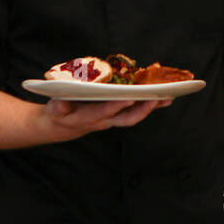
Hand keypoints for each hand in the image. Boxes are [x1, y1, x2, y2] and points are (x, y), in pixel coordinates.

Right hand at [41, 97, 172, 141]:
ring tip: (168, 97)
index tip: (129, 97)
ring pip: (135, 115)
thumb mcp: (54, 110)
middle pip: (127, 118)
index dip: (117, 105)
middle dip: (142, 109)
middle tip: (155, 98)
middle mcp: (105, 121)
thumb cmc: (59, 114)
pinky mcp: (117, 115)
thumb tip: (62, 101)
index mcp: (89, 118)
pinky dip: (150, 104)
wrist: (63, 126)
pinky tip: (164, 97)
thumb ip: (59, 106)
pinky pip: (136, 110)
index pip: (105, 112)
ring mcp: (113, 119)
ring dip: (152, 107)